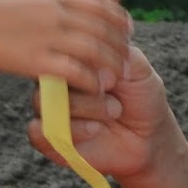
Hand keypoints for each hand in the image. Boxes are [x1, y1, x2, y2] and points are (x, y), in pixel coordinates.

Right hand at [0, 0, 130, 91]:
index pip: (98, 5)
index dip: (117, 18)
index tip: (127, 28)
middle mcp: (57, 14)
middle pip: (102, 28)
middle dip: (120, 43)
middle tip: (128, 58)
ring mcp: (49, 36)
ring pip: (95, 49)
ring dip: (110, 63)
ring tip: (117, 77)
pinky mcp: (38, 60)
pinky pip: (75, 71)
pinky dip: (90, 79)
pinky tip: (95, 88)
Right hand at [27, 44, 169, 182]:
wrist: (149, 137)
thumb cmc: (140, 98)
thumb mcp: (136, 68)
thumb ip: (114, 52)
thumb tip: (89, 56)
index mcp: (71, 60)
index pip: (58, 49)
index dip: (83, 57)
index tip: (113, 70)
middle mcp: (55, 82)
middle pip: (46, 73)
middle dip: (83, 80)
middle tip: (111, 87)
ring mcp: (50, 109)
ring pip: (43, 101)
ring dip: (84, 106)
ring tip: (113, 111)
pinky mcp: (48, 138)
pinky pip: (38, 131)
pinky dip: (71, 130)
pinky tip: (95, 129)